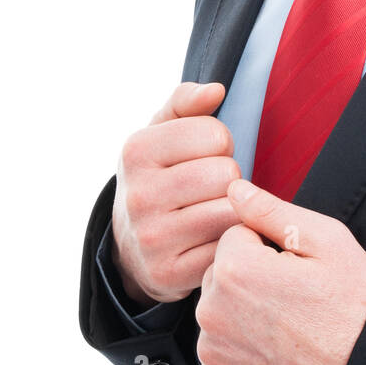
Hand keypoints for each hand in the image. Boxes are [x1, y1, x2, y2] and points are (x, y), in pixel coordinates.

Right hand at [112, 82, 240, 305]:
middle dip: (228, 179)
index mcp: (136, 151)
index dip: (221, 145)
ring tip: (214, 212)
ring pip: (230, 213)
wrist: (133, 246)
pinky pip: (227, 249)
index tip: (204, 157)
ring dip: (233, 212)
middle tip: (210, 189)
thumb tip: (216, 90)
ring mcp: (152, 238)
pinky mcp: (169, 274)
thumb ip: (185, 102)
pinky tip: (212, 240)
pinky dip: (229, 243)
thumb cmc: (160, 177)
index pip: (216, 134)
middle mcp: (138, 195)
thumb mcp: (162, 134)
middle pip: (226, 175)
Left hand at [196, 179, 365, 364]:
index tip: (297, 270)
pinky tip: (278, 353)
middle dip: (251, 279)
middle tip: (296, 299)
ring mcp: (215, 351)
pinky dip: (244, 350)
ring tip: (289, 328)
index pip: (235, 237)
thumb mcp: (328, 242)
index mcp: (236, 268)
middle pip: (222, 275)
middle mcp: (213, 310)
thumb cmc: (356, 307)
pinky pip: (222, 351)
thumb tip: (236, 189)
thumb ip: (272, 211)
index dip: (269, 248)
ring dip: (244, 314)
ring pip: (220, 313)